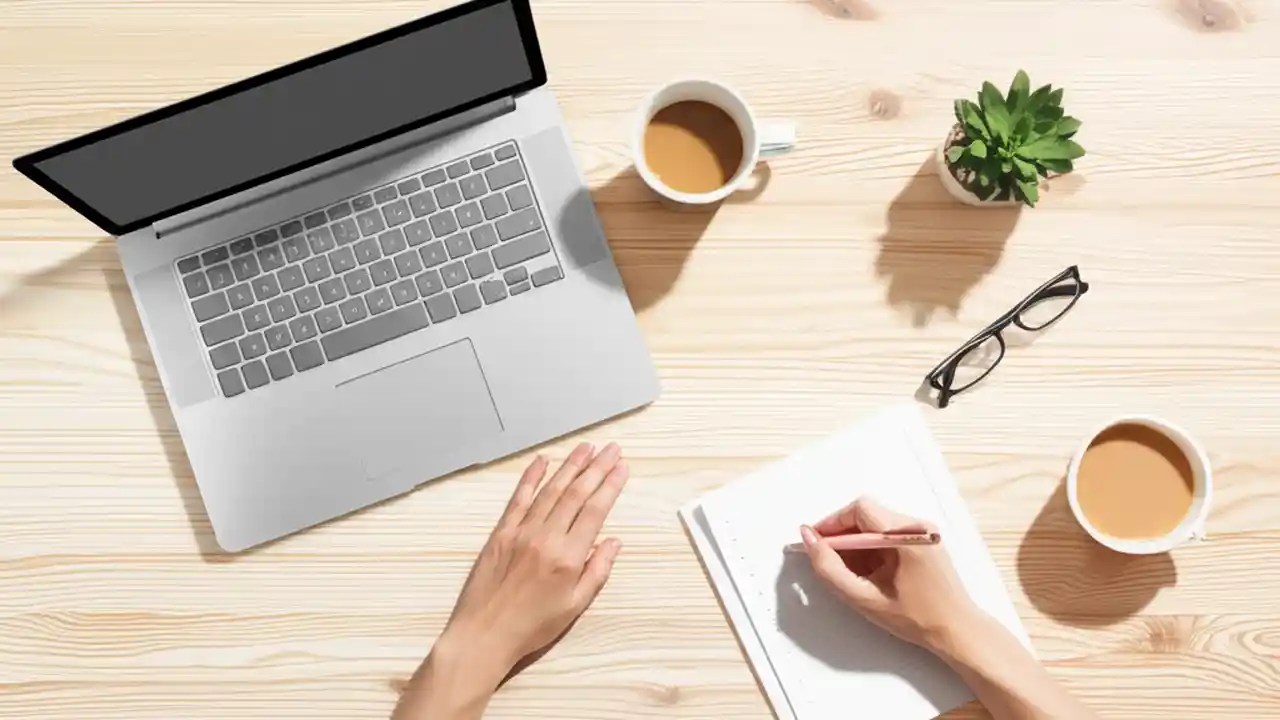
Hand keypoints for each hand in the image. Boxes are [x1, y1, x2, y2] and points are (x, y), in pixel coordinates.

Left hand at [395, 443, 628, 719]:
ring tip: (586, 448)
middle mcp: (546, 538)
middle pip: (576, 494)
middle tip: (611, 449)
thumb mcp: (574, 607)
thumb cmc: (531, 627)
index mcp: (568, 557)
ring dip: (570, 466)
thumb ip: (597, 571)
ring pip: (550, 490)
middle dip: (596, 468)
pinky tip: (542, 460)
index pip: (595, 511)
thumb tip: (613, 542)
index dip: (610, 486)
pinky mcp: (501, 532)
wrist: (484, 635)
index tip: (622, 468)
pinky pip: (519, 498)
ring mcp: (521, 532)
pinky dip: (531, 477)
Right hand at [799, 497, 979, 651]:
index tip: (815, 543)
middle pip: (867, 514)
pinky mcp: (925, 540)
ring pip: (876, 524)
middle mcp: (917, 525)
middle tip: (829, 561)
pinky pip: (889, 534)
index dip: (832, 523)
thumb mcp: (864, 598)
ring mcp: (924, 531)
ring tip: (853, 573)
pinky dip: (872, 548)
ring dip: (857, 543)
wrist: (957, 631)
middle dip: (842, 535)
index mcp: (906, 535)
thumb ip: (830, 568)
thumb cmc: (915, 619)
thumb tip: (808, 538)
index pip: (859, 509)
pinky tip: (870, 572)